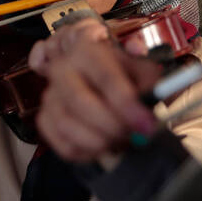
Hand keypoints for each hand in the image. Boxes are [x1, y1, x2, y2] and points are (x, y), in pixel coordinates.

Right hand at [30, 18, 163, 163]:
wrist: (104, 85)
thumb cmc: (125, 77)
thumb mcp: (143, 71)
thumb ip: (151, 80)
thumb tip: (156, 91)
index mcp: (87, 48)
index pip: (105, 76)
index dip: (126, 103)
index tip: (145, 124)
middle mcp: (62, 68)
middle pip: (80, 101)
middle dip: (111, 125)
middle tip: (133, 137)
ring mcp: (50, 94)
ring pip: (68, 125)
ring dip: (99, 141)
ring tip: (121, 142)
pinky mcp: (45, 119)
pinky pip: (62, 144)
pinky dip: (86, 152)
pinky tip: (103, 147)